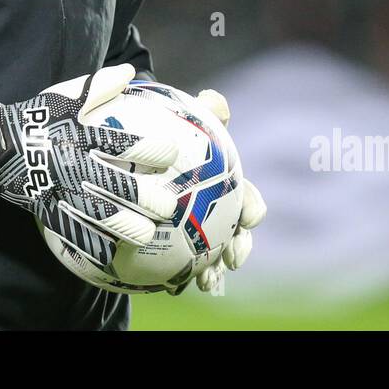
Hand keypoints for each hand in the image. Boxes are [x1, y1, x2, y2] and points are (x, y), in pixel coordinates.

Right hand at [0, 63, 179, 268]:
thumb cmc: (34, 118)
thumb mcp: (62, 96)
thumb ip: (97, 86)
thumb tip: (129, 70)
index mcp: (78, 135)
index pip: (118, 143)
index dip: (146, 149)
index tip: (171, 153)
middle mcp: (71, 164)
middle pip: (112, 183)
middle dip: (142, 196)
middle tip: (168, 206)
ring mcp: (57, 189)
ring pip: (94, 212)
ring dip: (123, 224)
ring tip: (148, 235)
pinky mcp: (45, 208)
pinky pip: (69, 229)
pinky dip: (89, 242)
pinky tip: (111, 254)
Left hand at [166, 88, 265, 295]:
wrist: (137, 142)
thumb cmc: (165, 127)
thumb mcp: (180, 114)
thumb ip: (203, 108)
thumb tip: (217, 103)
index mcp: (224, 178)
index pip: (246, 196)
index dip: (251, 209)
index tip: (248, 220)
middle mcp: (219, 202)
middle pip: (239, 229)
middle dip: (240, 247)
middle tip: (232, 256)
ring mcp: (202, 222)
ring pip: (218, 249)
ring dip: (217, 266)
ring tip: (208, 280)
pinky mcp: (181, 237)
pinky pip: (190, 261)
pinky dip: (190, 273)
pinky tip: (182, 285)